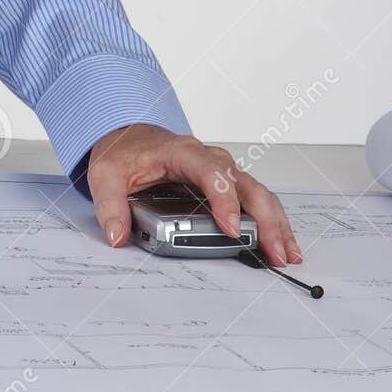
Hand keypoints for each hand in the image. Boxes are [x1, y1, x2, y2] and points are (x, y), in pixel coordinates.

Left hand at [85, 124, 302, 267]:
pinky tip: (281, 244)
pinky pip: (256, 201)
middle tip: (273, 251)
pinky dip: (272, 221)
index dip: (224, 200)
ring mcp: (222, 172)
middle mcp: (209, 159)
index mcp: (181, 152)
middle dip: (264, 218)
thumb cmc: (124, 152)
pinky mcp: (226, 186)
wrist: (129, 136)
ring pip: (258, 193)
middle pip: (245, 185)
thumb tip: (117, 236)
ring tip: (287, 254)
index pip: (210, 172)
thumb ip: (109, 204)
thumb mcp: (105, 173)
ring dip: (276, 223)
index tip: (231, 228)